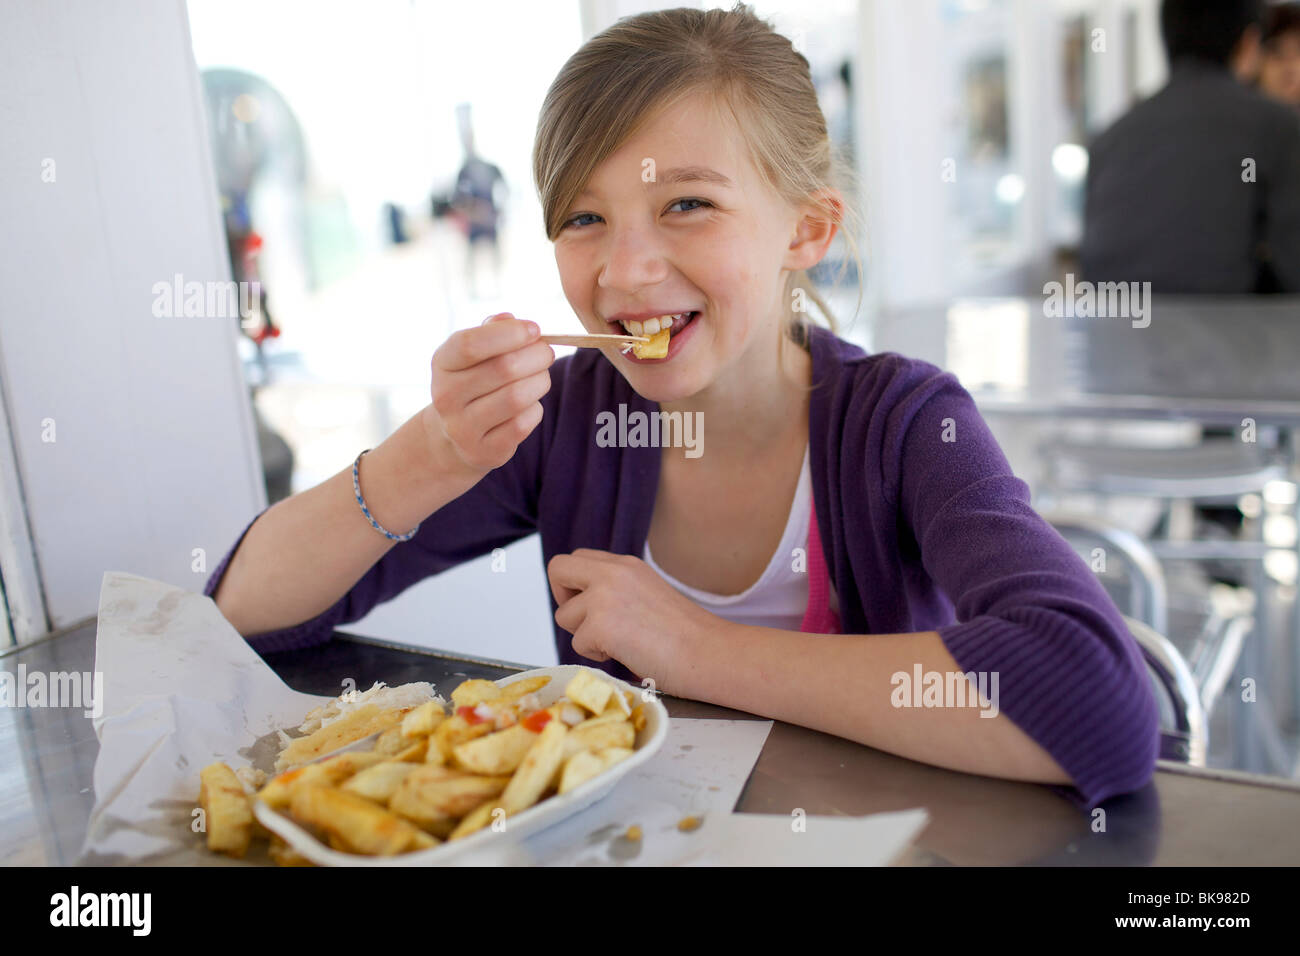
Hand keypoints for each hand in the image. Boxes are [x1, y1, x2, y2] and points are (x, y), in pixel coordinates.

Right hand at [423, 313, 554, 483]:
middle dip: (536, 356)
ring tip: (542, 376)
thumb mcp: (475, 353)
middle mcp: (446, 396)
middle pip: (503, 369)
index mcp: (442, 363)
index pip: (470, 344)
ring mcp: (463, 427)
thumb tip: (511, 321)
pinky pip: (522, 425)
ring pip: (516, 397)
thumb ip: (492, 331)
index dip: (509, 334)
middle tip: (547, 353)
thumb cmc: (475, 381)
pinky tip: (531, 404)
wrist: (456, 435)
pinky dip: (535, 410)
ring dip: (540, 382)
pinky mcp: (484, 450)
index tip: (534, 330)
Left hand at [547, 548, 727, 696]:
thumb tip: (585, 605)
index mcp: (627, 564)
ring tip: (619, 643)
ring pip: (564, 615)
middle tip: (586, 622)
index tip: (591, 607)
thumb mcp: (649, 594)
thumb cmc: (686, 635)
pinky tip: (626, 654)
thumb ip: (617, 590)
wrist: (710, 653)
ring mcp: (605, 596)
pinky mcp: (601, 624)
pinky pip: (577, 644)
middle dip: (563, 598)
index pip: (578, 559)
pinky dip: (597, 656)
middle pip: (557, 568)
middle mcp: (613, 572)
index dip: (575, 585)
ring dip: (584, 635)